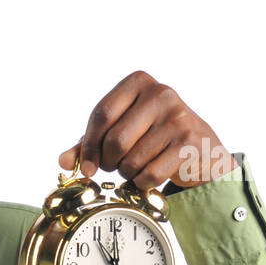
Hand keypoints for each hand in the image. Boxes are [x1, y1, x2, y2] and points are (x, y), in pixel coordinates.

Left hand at [58, 71, 235, 189]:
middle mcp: (161, 94)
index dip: (88, 145)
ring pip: (131, 160)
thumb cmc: (154, 137)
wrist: (202, 151)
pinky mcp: (189, 144)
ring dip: (127, 173)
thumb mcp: (122, 130)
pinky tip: (151, 174)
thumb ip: (89, 143)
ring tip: (137, 166)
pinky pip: (149, 174)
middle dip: (108, 162)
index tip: (86, 165)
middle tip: (114, 166)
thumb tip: (63, 161)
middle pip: (115, 140)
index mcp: (139, 82)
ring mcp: (178, 118)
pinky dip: (143, 182)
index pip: (101, 114)